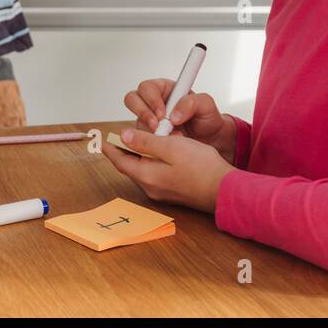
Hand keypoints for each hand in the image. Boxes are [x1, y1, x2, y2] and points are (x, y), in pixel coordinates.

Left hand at [101, 129, 234, 213]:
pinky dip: (154, 161)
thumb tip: (125, 136)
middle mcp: (151, 188)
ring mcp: (162, 192)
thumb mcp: (171, 147)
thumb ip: (146, 142)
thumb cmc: (201, 168)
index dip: (111, 149)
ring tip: (147, 138)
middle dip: (127, 150)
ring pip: (144, 169)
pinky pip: (155, 174)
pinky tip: (165, 151)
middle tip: (125, 135)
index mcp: (147, 176)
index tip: (103, 140)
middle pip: (131, 166)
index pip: (120, 161)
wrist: (224, 189)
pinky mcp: (172, 191)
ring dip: (143, 154)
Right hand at [124, 77, 237, 163]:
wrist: (211, 140)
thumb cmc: (206, 119)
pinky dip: (150, 142)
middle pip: (132, 100)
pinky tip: (165, 146)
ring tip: (164, 137)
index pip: (147, 87)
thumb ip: (191, 103)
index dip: (151, 99)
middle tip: (157, 125)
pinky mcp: (149, 136)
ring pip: (135, 121)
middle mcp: (153, 104)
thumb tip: (174, 114)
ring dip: (146, 130)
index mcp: (165, 90)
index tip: (162, 112)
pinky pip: (140, 138)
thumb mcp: (206, 105)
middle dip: (143, 113)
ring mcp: (149, 120)